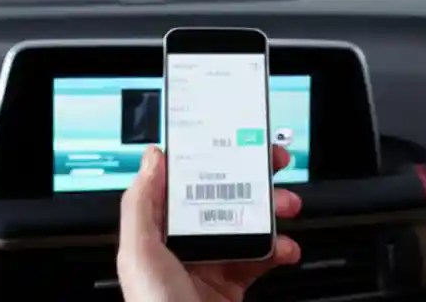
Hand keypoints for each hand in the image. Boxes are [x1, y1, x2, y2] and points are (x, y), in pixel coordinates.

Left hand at [117, 145, 302, 301]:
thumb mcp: (137, 255)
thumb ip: (141, 204)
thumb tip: (153, 160)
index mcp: (156, 232)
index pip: (182, 183)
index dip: (208, 159)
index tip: (231, 142)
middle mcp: (183, 245)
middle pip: (222, 198)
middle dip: (251, 180)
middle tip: (273, 165)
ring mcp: (210, 264)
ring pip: (247, 224)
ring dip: (272, 212)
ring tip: (288, 207)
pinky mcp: (234, 283)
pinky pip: (261, 257)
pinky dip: (279, 249)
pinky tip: (287, 248)